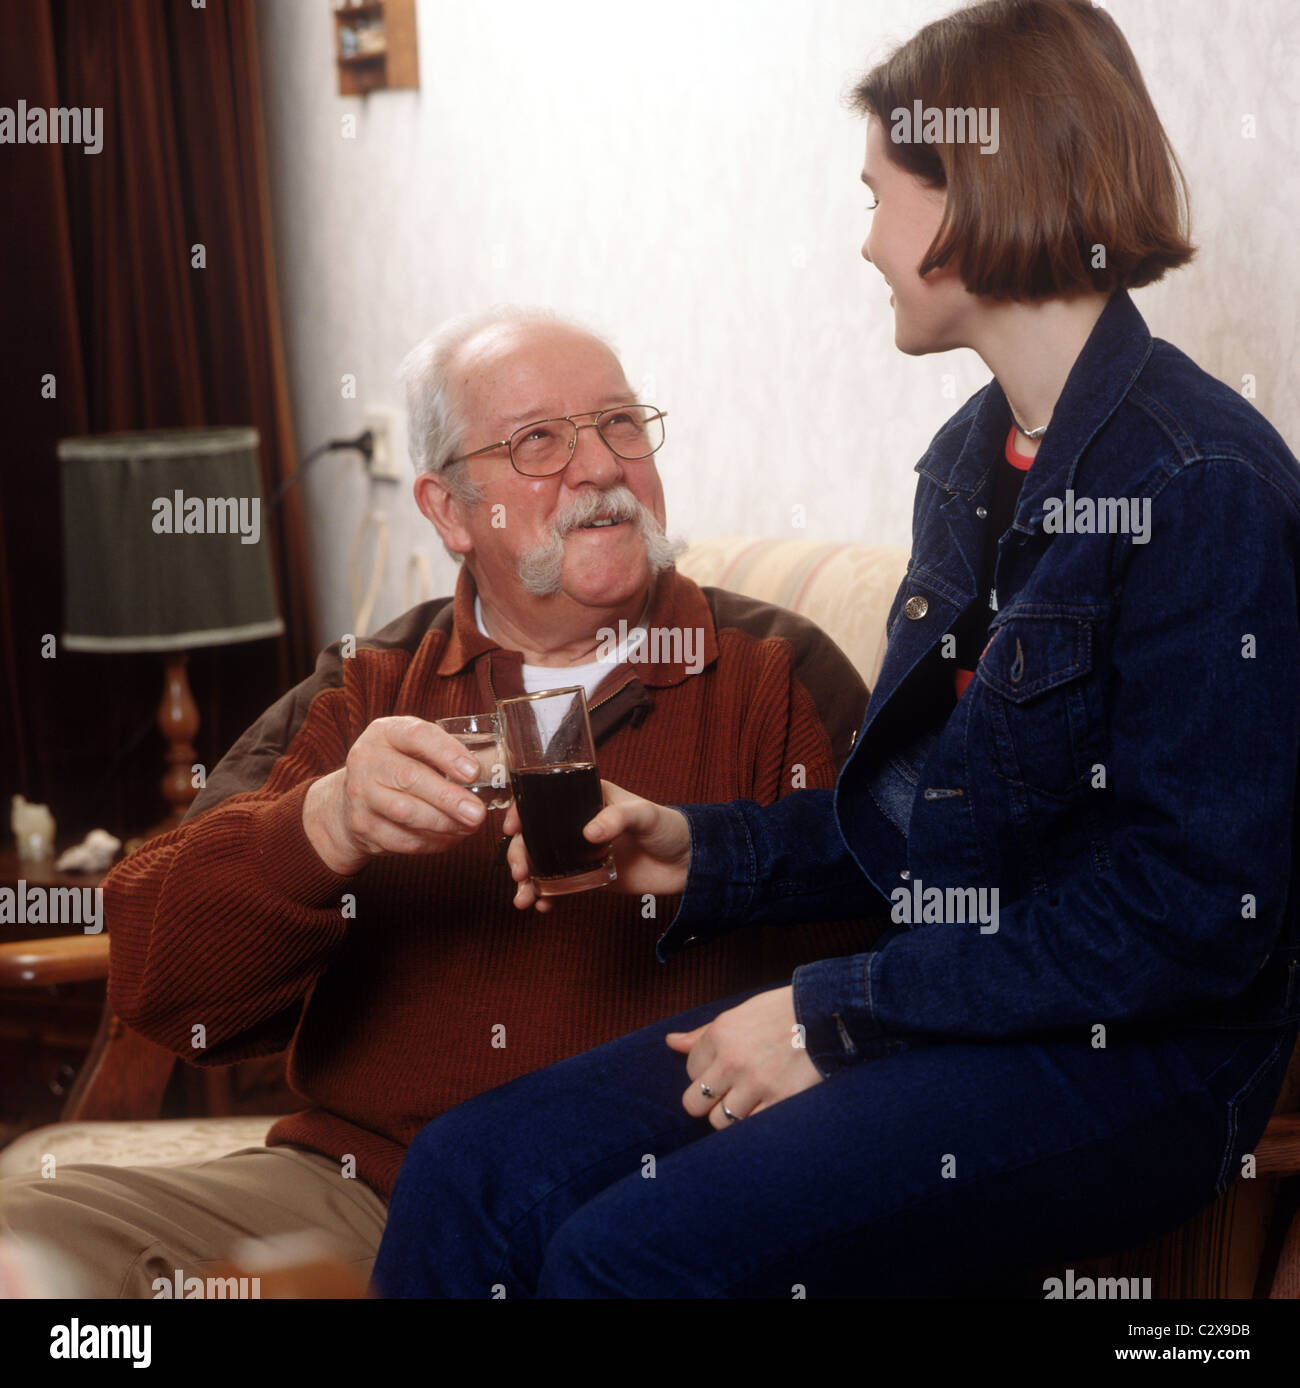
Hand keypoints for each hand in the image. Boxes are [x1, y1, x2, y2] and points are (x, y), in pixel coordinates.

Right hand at [303, 715, 487, 874]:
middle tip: (478, 812)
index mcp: (386, 732)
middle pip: (411, 778)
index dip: (447, 753)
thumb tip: (493, 767)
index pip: (418, 736)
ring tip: (470, 826)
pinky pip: (402, 839)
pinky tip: (450, 837)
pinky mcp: (362, 826)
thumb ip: (445, 752)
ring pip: (406, 813)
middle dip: (449, 798)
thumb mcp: (413, 748)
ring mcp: (360, 794)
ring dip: (444, 823)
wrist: (351, 798)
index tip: (473, 772)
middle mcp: (367, 760)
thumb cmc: (397, 766)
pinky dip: (432, 842)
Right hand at [504, 779, 690, 912]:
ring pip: (542, 863)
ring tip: (523, 898)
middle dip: (520, 854)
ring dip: (527, 879)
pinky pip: (560, 886)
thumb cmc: (669, 828)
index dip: (522, 812)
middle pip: (535, 836)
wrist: (689, 864)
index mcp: (586, 798)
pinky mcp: (589, 876)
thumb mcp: (645, 815)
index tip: (512, 829)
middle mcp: (577, 823)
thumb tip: (589, 833)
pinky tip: (541, 906)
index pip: (544, 800)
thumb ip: (618, 818)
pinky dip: (546, 896)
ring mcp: (581, 851)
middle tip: (519, 873)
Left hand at [667, 986, 823, 1129]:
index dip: (703, 1073)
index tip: (721, 1070)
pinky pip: (750, 1127)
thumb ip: (703, 1033)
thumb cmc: (781, 1012)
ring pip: (719, 1121)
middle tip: (725, 1094)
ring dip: (730, 1115)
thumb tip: (671, 1042)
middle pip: (693, 1103)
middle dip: (705, 1102)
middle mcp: (732, 1060)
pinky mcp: (780, 1101)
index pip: (689, 1069)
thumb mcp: (739, 1014)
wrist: (828, 1015)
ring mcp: (756, 1083)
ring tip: (747, 1100)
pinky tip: (763, 1106)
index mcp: (720, 1034)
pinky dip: (753, 1122)